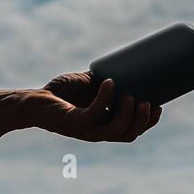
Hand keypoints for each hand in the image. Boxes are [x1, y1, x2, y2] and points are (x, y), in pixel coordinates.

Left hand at [38, 71, 161, 142]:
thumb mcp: (89, 83)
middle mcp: (97, 131)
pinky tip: (109, 83)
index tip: (159, 105)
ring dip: (129, 116)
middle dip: (143, 121)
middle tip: (148, 102)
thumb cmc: (61, 93)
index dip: (148, 123)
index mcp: (105, 125)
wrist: (34, 100)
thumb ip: (105, 78)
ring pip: (116, 131)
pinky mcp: (73, 121)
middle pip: (129, 134)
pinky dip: (104, 98)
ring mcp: (86, 128)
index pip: (132, 130)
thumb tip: (127, 60)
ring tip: (133, 97)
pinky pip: (94, 113)